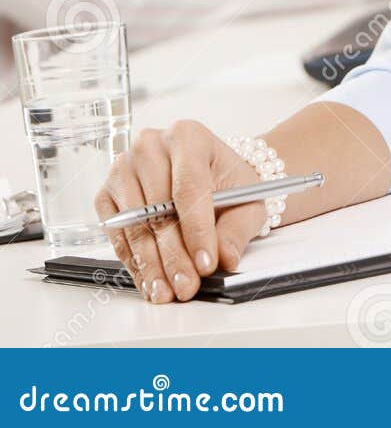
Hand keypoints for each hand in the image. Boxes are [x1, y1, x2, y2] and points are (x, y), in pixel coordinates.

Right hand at [95, 121, 264, 302]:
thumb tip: (225, 257)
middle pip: (158, 209)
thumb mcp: (246, 201)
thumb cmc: (227, 183)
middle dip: (174, 256)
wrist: (208, 175)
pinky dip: (135, 262)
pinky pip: (118, 234)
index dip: (197, 230)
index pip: (188, 186)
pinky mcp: (108, 194)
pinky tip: (150, 281)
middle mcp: (150, 145)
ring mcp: (123, 168)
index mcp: (188, 136)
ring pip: (135, 226)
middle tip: (187, 286)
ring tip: (167, 291)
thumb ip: (237, 229)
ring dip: (151, 265)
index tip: (206, 263)